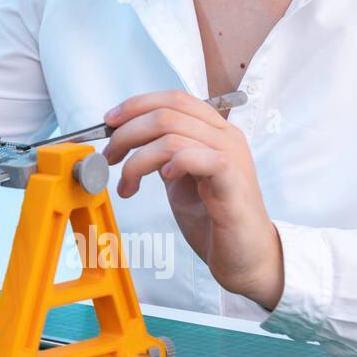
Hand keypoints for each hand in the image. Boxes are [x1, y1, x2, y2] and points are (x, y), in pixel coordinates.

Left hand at [100, 89, 283, 310]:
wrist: (246, 257)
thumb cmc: (213, 219)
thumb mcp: (179, 177)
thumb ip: (161, 153)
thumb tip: (125, 136)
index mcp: (214, 131)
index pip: (173, 98)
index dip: (136, 105)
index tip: (109, 122)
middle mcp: (225, 137)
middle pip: (166, 113)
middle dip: (127, 133)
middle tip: (110, 158)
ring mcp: (231, 157)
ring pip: (172, 135)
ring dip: (137, 159)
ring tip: (127, 184)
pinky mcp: (232, 182)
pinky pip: (197, 157)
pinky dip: (172, 164)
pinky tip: (164, 179)